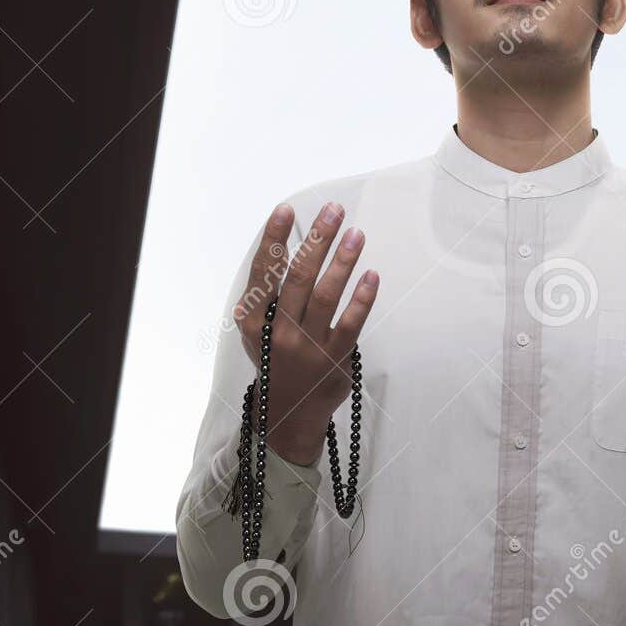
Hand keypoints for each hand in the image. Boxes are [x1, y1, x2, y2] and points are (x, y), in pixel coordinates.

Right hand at [233, 201, 379, 464]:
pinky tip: (372, 275)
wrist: (288, 415)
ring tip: (356, 234)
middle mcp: (278, 332)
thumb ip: (270, 293)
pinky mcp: (335, 359)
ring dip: (342, 262)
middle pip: (298, 278)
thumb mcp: (260, 329)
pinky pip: (351, 324)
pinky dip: (362, 299)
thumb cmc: (276, 358)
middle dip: (316, 241)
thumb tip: (287, 244)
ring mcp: (307, 347)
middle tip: (333, 211)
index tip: (286, 210)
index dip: (273, 240)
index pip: (263, 273)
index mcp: (254, 321)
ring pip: (325, 297)